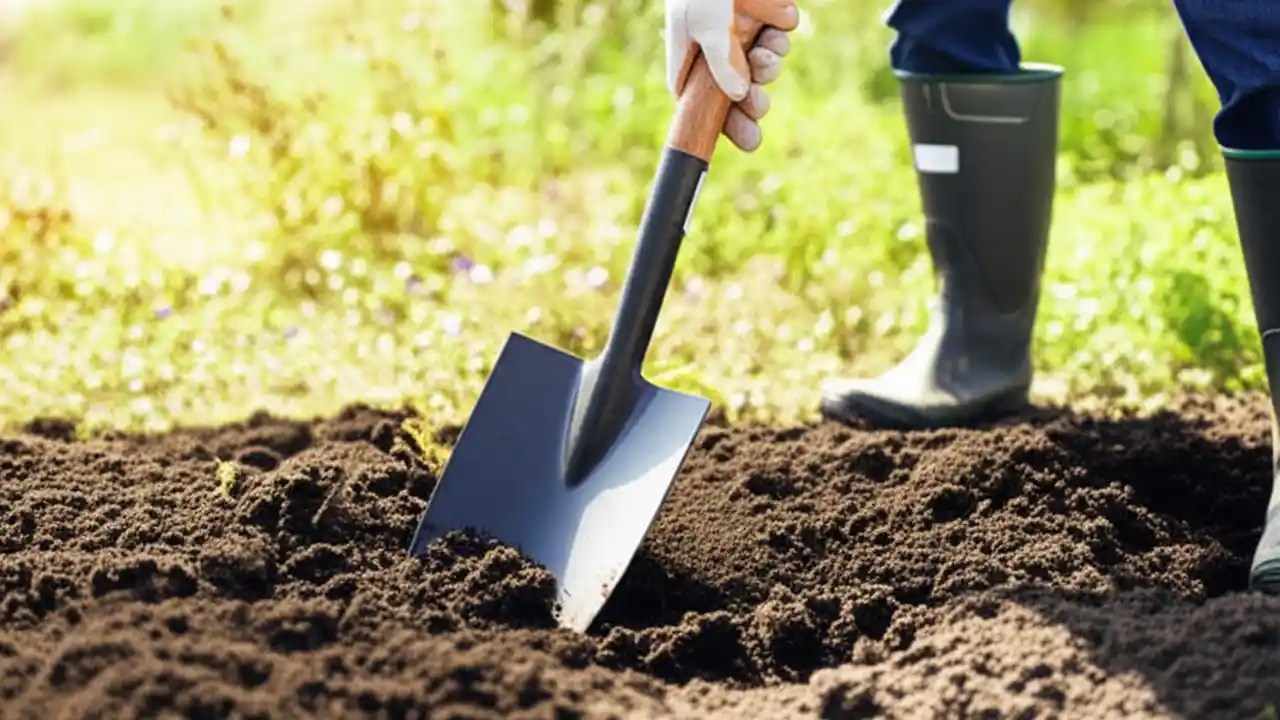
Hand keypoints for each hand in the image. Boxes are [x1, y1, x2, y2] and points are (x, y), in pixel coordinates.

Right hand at [665, 0, 799, 151]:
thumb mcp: (705, 24)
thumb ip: (721, 61)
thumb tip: (740, 94)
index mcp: (692, 60)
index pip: (707, 106)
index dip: (728, 125)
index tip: (750, 141)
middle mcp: (718, 51)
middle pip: (740, 94)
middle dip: (754, 102)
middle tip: (761, 107)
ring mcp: (743, 33)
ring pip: (764, 66)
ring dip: (769, 66)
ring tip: (765, 54)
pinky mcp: (766, 14)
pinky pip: (779, 34)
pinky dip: (779, 31)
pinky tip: (773, 26)